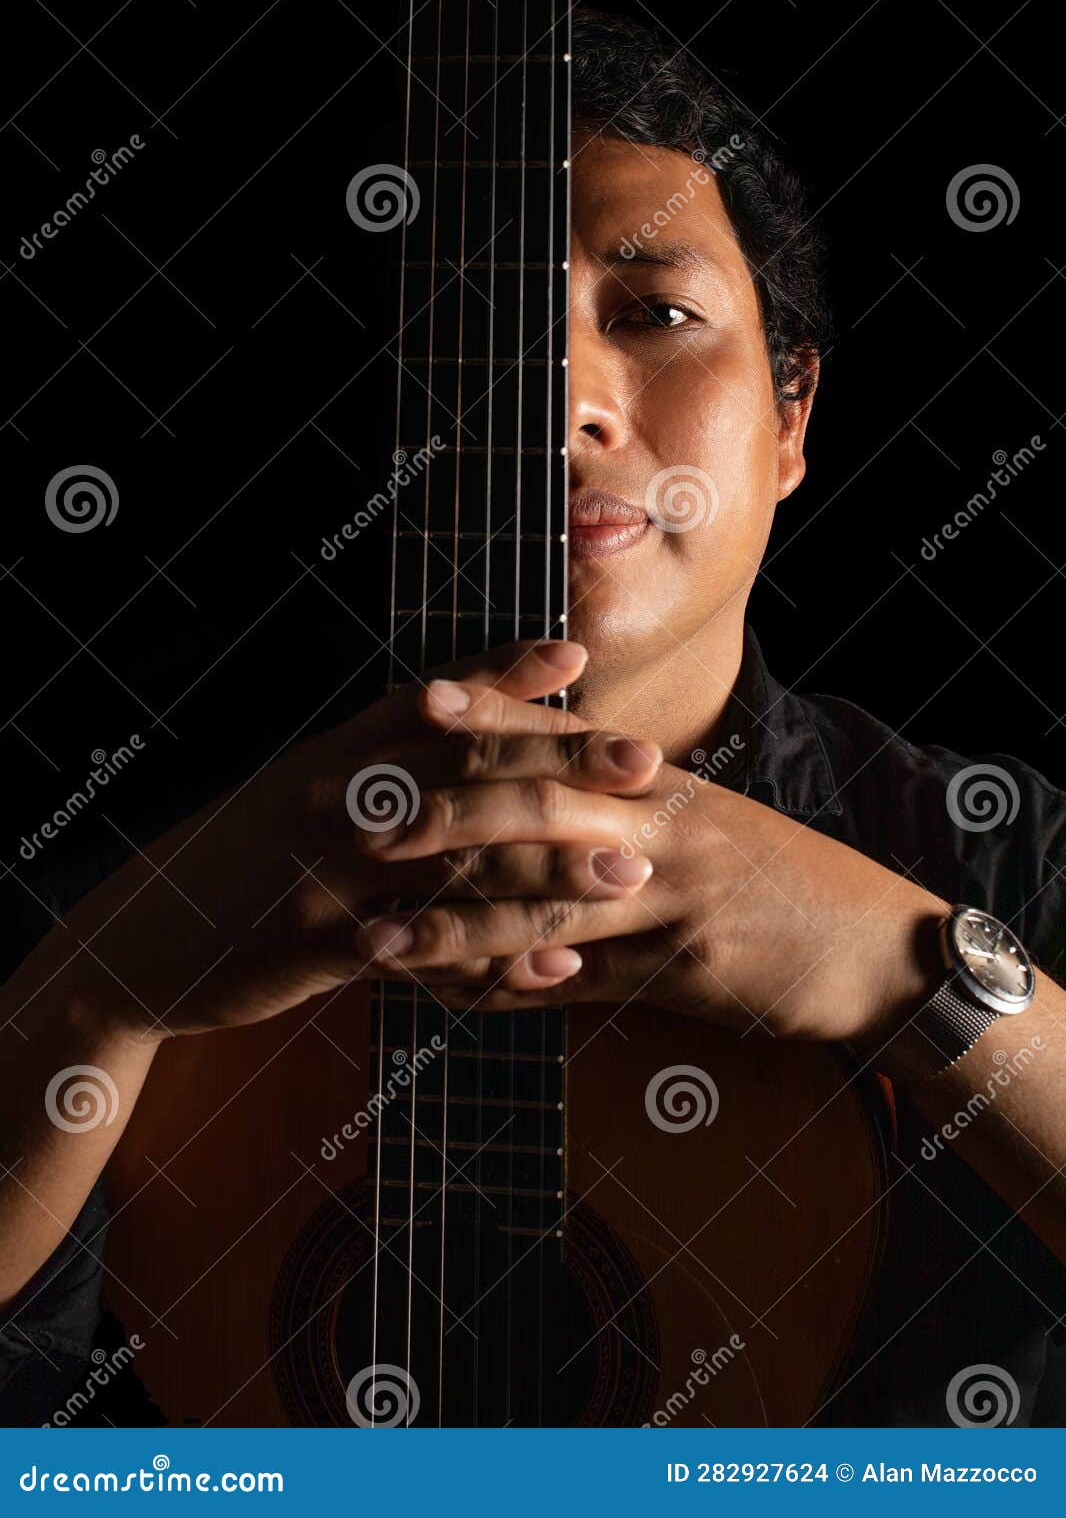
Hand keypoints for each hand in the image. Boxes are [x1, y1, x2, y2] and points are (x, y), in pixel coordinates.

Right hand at [61, 638, 626, 1041]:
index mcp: (331, 758)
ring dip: (551, 869)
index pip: (429, 704)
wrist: (144, 939)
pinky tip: (556, 966)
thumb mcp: (297, 790)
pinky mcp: (319, 949)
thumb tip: (444, 708)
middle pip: (460, 772)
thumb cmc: (241, 860)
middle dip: (560, 763)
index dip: (505, 676)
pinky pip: (424, 956)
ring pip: (457, 866)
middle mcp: (333, 804)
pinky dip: (495, 962)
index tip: (579, 654)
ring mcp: (326, 875)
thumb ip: (370, 755)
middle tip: (644, 761)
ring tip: (629, 869)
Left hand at [346, 648, 949, 1047]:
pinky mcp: (683, 978)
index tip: (418, 700)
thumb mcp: (725, 829)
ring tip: (376, 940)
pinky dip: (510, 997)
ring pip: (542, 909)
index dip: (492, 716)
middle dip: (444, 817)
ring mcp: (675, 903)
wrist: (887, 954)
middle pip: (538, 810)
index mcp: (674, 788)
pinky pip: (579, 989)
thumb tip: (564, 801)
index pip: (570, 738)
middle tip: (363, 827)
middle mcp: (668, 830)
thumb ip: (644, 813)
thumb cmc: (799, 887)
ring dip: (451, 927)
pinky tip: (451, 1003)